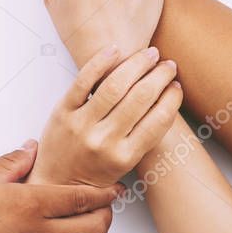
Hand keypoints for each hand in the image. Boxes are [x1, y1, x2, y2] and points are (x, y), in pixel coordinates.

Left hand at [32, 47, 181, 186]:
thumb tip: (168, 101)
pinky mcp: (63, 111)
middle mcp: (104, 140)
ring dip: (136, 65)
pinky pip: (83, 81)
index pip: (158, 121)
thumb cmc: (93, 172)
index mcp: (125, 157)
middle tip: (168, 65)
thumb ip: (143, 138)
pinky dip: (100, 62)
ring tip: (149, 55)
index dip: (172, 99)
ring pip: (114, 86)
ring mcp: (82, 124)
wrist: (54, 182)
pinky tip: (116, 50)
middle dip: (159, 76)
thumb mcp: (124, 166)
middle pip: (139, 99)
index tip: (177, 86)